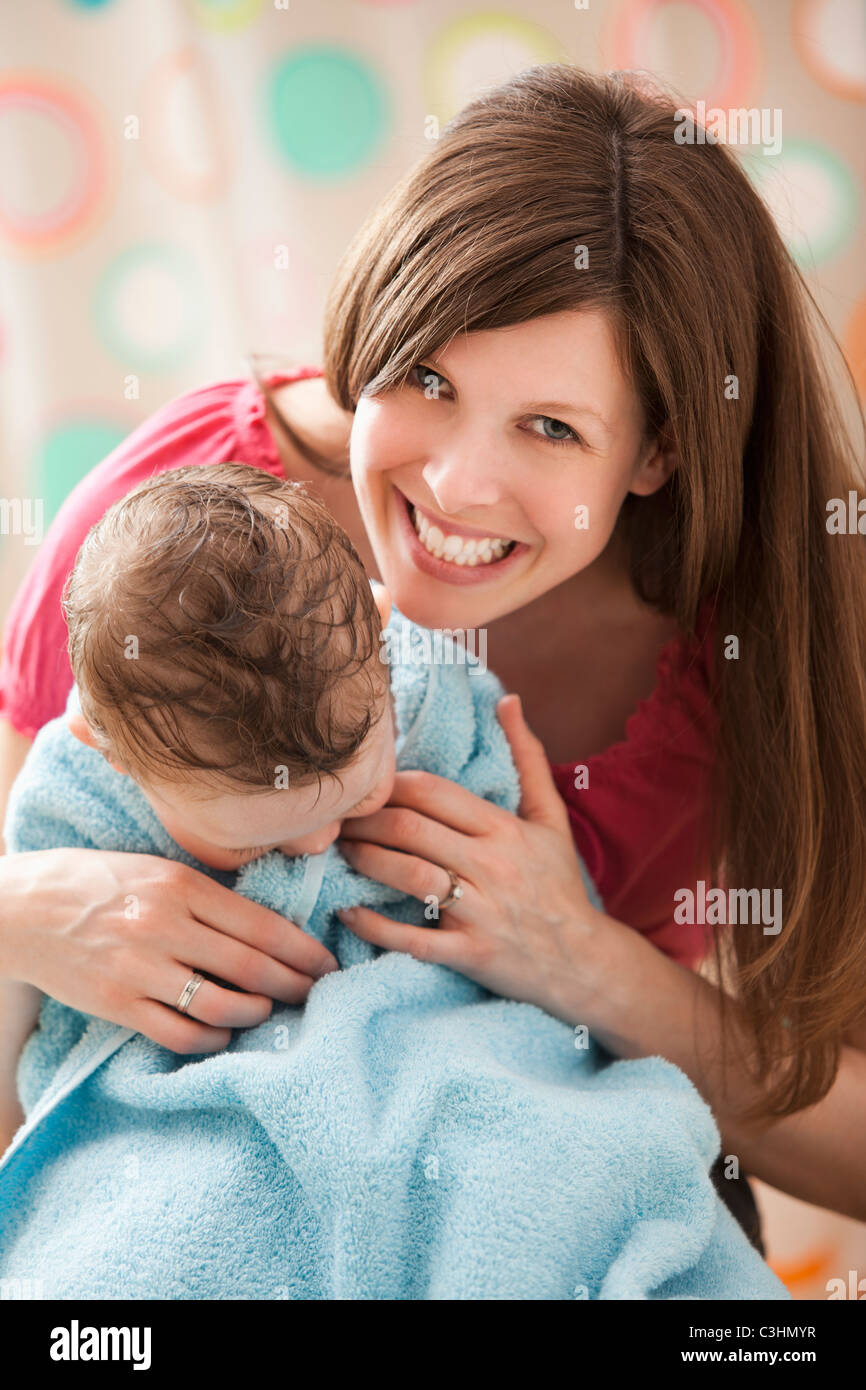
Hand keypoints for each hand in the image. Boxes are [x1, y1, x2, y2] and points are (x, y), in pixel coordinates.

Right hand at [0, 847, 337, 1052]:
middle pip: (250, 967)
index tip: (327, 963)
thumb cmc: (99, 882)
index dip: (303, 950)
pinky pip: (178, 1033)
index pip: (262, 925)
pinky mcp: (115, 1003)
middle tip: (318, 994)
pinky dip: (212, 1037)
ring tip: (272, 1011)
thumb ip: (208, 896)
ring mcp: (139, 968)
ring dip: (257, 1013)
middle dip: (295, 985)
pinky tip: (225, 1031)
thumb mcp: (158, 869)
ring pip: (220, 1004)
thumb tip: (268, 928)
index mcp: (182, 886)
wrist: (22, 908)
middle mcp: (164, 926)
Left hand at [336, 694, 604, 1019]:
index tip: (367, 788)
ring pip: (406, 876)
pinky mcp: (470, 954)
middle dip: (363, 820)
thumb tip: (508, 699)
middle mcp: (491, 866)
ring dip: (364, 861)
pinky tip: (347, 912)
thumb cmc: (559, 885)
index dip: (389, 784)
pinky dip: (373, 925)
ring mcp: (480, 911)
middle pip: (409, 829)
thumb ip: (528, 757)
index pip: (433, 792)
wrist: (585, 962)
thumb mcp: (551, 818)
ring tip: (341, 854)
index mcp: (504, 830)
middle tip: (338, 820)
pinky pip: (411, 938)